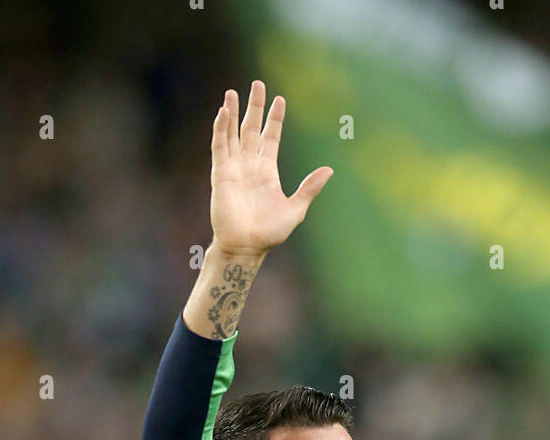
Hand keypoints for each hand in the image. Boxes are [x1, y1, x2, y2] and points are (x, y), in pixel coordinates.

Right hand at [210, 81, 332, 257]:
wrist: (246, 246)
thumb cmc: (270, 232)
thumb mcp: (296, 208)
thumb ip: (309, 187)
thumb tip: (329, 170)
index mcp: (267, 171)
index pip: (272, 137)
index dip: (275, 119)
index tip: (280, 100)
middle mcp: (250, 165)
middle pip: (251, 128)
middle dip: (254, 107)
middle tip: (258, 84)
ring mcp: (234, 167)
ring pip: (233, 133)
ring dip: (233, 113)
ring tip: (233, 92)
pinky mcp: (221, 173)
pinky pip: (219, 146)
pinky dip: (220, 129)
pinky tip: (223, 112)